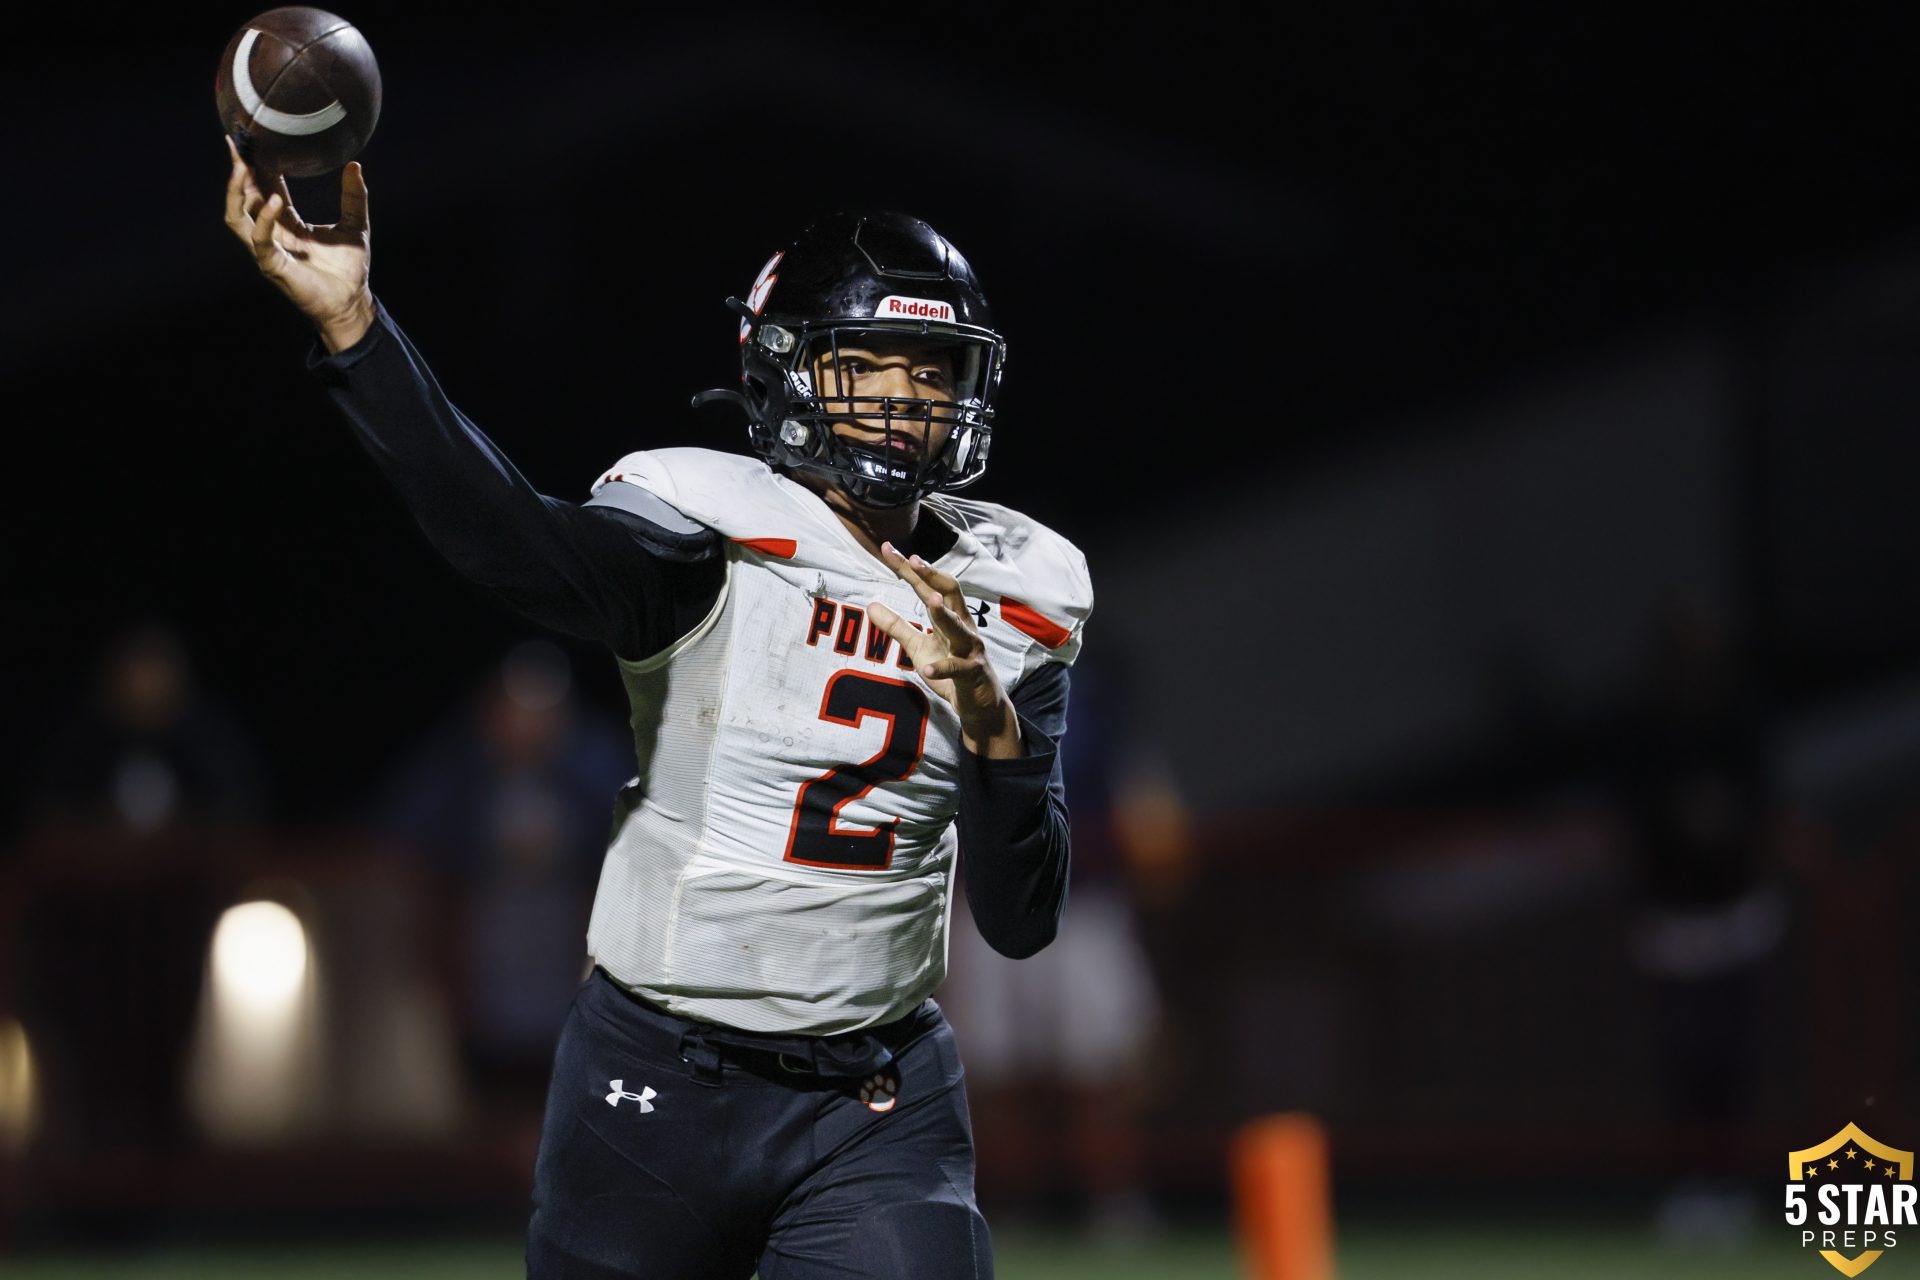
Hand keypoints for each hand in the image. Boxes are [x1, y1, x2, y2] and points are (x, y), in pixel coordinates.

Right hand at [222, 136, 373, 351]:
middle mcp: (271, 234)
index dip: (256, 165)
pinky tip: (274, 201)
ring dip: (236, 192)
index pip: (263, 187)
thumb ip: (354, 196)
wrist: (353, 302)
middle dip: (237, 172)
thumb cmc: (349, 268)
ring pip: (237, 217)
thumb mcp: (356, 224)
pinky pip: (259, 240)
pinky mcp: (273, 266)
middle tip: (235, 144)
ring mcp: (268, 250)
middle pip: (243, 198)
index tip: (250, 138)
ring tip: (243, 167)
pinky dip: (264, 219)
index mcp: (287, 223)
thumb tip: (354, 164)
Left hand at [867, 542, 1022, 758]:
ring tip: (932, 601)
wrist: (979, 704)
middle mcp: (963, 626)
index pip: (927, 586)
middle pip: (950, 594)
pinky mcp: (973, 674)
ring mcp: (970, 649)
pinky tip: (927, 670)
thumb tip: (870, 605)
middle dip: (932, 576)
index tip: (886, 548)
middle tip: (914, 560)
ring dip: (945, 615)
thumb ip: (896, 626)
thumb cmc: (951, 671)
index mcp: (949, 617)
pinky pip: (958, 669)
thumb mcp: (918, 646)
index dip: (908, 569)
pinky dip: (942, 668)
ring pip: (960, 628)